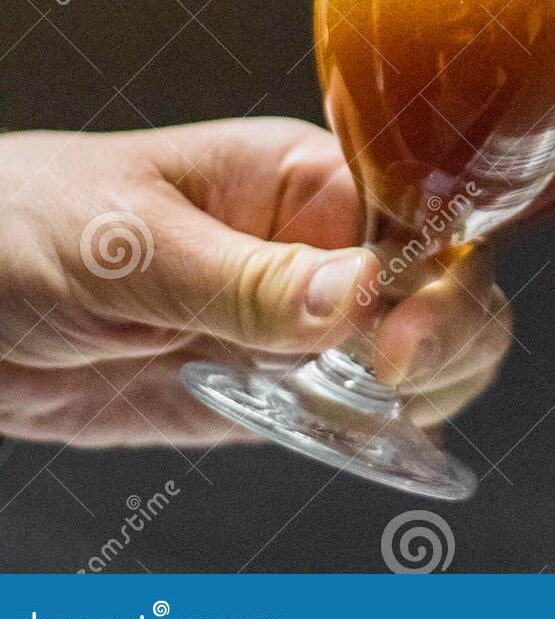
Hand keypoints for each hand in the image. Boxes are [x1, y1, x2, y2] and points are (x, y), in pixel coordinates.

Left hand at [0, 119, 510, 445]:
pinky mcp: (259, 391)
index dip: (435, 272)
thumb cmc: (24, 219)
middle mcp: (311, 245)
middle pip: (438, 283)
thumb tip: (360, 296)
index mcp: (296, 177)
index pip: (413, 213)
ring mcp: (290, 322)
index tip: (399, 338)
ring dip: (421, 390)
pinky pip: (344, 413)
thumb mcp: (130, 244)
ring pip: (410, 353)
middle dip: (447, 333)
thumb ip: (243, 279)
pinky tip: (360, 441)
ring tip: (368, 411)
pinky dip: (371, 434)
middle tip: (391, 380)